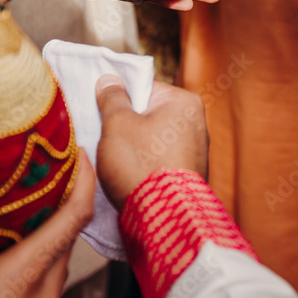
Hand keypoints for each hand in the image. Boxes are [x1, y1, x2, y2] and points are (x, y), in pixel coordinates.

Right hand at [0, 150, 94, 297]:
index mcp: (25, 278)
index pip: (75, 216)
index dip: (83, 177)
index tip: (76, 150)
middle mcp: (46, 294)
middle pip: (71, 230)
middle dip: (64, 193)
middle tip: (45, 163)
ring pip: (61, 255)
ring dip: (51, 224)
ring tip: (28, 194)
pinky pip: (50, 276)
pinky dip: (41, 250)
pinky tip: (14, 239)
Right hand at [95, 75, 208, 208]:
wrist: (164, 218)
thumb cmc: (140, 164)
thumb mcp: (117, 124)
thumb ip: (112, 98)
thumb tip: (109, 79)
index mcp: (184, 102)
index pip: (144, 87)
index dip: (118, 98)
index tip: (101, 111)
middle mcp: (196, 123)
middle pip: (148, 114)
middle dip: (125, 125)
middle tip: (105, 137)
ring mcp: (195, 151)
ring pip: (152, 140)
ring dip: (133, 148)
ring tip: (116, 161)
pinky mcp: (189, 176)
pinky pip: (159, 161)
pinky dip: (144, 166)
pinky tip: (129, 177)